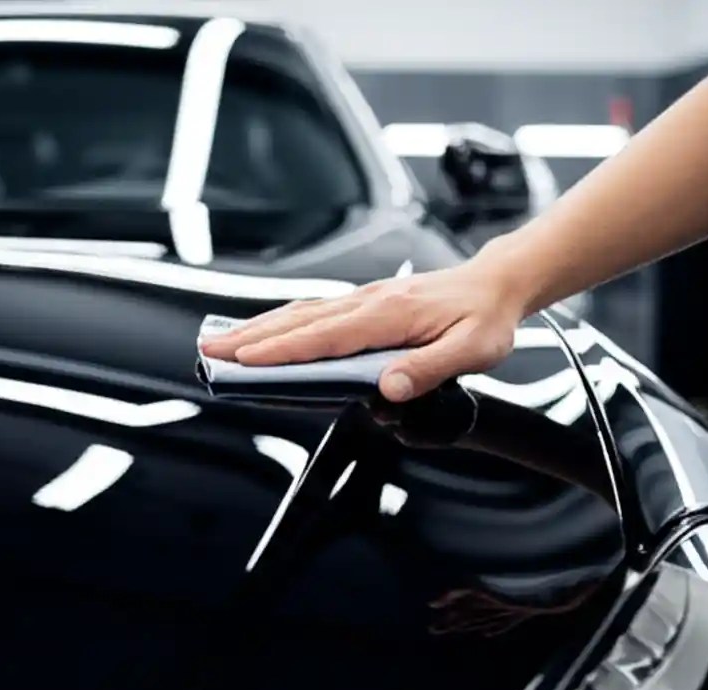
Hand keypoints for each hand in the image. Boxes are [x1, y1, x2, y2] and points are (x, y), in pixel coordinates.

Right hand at [199, 260, 525, 401]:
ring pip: (301, 314)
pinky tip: (264, 331)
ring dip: (259, 328)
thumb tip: (388, 388)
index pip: (326, 337)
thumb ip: (429, 369)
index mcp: (390, 315)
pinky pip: (315, 311)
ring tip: (222, 342)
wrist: (496, 283)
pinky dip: (282, 322)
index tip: (247, 360)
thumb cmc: (485, 318)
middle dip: (251, 337)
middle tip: (210, 351)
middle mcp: (369, 303)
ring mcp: (364, 300)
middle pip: (300, 322)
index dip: (284, 351)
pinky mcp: (365, 303)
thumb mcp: (472, 351)